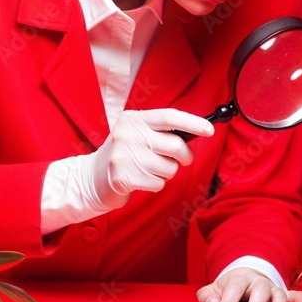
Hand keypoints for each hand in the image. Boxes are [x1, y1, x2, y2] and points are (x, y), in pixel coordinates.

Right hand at [91, 108, 213, 209]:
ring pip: (169, 167)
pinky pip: (158, 183)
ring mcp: (124, 155)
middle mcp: (128, 133)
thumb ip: (161, 132)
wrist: (92, 177)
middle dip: (185, 156)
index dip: (192, 122)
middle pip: (175, 145)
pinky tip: (140, 180)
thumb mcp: (137, 135)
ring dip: (166, 173)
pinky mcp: (122, 176)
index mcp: (134, 118)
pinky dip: (155, 185)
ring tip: (150, 170)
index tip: (209, 130)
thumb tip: (196, 131)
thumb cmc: (124, 155)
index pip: (169, 116)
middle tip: (182, 160)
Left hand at [197, 268, 301, 301]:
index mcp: (240, 278)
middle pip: (259, 290)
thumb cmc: (229, 289)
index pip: (234, 288)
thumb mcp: (214, 290)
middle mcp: (258, 282)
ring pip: (278, 294)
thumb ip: (207, 297)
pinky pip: (297, 296)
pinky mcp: (285, 296)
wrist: (246, 277)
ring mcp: (273, 289)